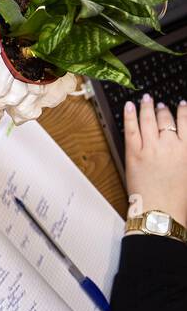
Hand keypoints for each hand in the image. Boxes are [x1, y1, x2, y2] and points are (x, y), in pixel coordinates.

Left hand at [123, 93, 186, 225]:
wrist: (161, 211)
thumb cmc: (177, 198)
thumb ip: (183, 154)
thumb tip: (181, 145)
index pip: (186, 123)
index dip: (183, 112)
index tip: (182, 105)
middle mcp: (170, 145)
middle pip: (166, 120)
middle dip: (163, 110)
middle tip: (159, 104)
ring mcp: (151, 147)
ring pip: (148, 120)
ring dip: (147, 108)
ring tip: (146, 100)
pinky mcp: (134, 153)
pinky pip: (131, 129)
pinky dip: (129, 116)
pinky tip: (128, 107)